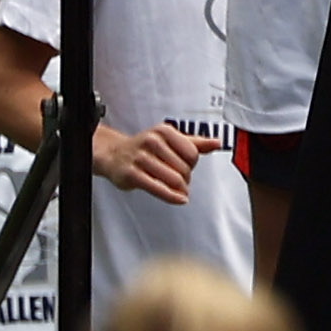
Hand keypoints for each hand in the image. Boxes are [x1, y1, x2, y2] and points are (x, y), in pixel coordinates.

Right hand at [93, 123, 207, 206]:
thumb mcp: (169, 140)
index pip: (192, 153)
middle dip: (185, 177)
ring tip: (177, 188)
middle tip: (179, 179)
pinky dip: (173, 197)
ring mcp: (140, 158)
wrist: (114, 155)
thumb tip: (217, 143)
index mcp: (163, 132)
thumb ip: (194, 143)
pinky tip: (179, 198)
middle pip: (184, 168)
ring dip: (180, 188)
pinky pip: (159, 189)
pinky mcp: (132, 175)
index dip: (192, 164)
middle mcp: (152, 142)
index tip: (187, 167)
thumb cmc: (144, 148)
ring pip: (174, 179)